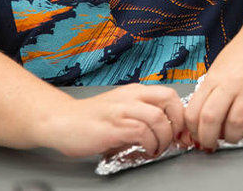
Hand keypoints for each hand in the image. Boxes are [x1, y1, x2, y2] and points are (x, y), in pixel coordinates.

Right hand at [36, 83, 184, 157]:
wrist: (61, 121)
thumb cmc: (90, 119)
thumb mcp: (121, 110)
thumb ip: (141, 115)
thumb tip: (166, 130)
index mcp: (134, 92)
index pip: (169, 94)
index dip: (180, 113)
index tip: (180, 130)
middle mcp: (130, 97)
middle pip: (168, 99)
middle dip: (177, 122)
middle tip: (173, 138)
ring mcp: (121, 110)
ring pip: (157, 118)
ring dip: (163, 137)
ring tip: (157, 148)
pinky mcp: (113, 127)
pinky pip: (141, 132)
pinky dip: (149, 144)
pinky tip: (146, 151)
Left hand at [184, 36, 242, 149]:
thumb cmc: (242, 54)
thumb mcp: (218, 69)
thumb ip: (209, 94)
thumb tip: (200, 122)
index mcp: (215, 78)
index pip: (195, 112)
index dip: (193, 129)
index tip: (196, 133)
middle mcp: (233, 84)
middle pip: (212, 121)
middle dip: (208, 139)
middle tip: (210, 143)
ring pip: (236, 127)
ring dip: (230, 138)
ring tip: (230, 134)